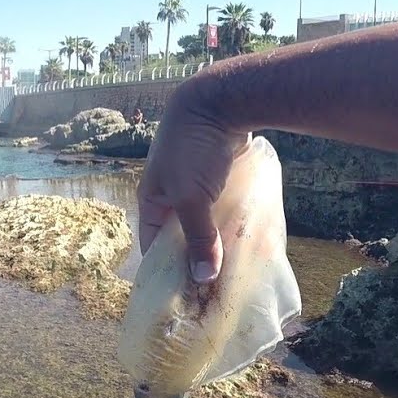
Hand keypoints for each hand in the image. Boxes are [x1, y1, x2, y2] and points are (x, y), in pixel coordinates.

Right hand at [136, 88, 248, 283]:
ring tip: (232, 269)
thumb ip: (198, 237)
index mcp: (152, 199)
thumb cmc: (194, 148)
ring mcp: (194, 183)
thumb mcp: (192, 198)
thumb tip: (204, 278)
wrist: (220, 99)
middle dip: (195, 259)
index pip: (154, 247)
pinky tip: (245, 239)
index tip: (185, 298)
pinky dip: (229, 223)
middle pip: (180, 236)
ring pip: (203, 222)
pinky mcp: (217, 175)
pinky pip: (221, 208)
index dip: (167, 272)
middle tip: (215, 289)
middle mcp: (170, 193)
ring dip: (216, 242)